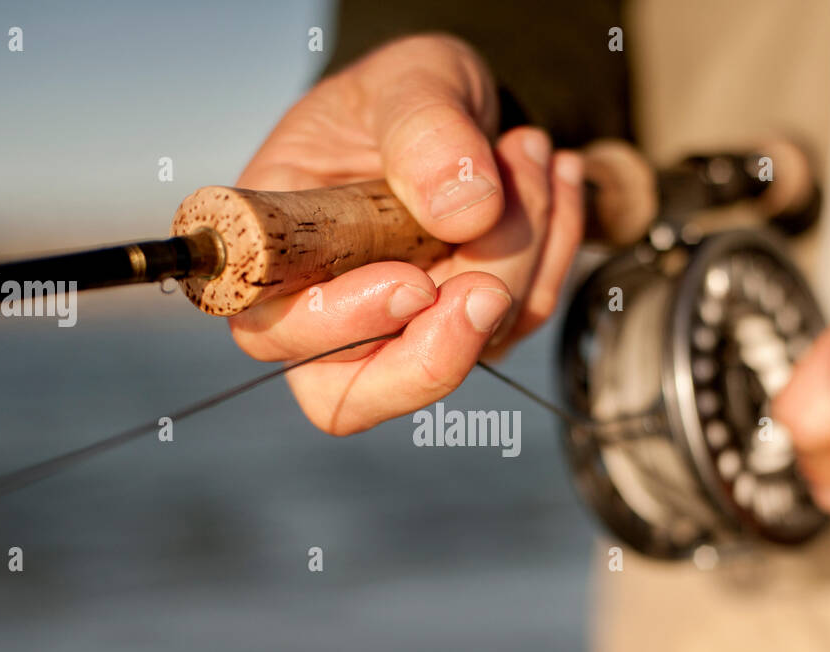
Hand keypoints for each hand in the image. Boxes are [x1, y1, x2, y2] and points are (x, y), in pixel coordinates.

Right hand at [227, 34, 584, 434]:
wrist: (456, 107)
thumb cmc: (401, 97)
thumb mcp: (408, 78)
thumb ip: (424, 130)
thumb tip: (467, 211)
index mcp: (276, 251)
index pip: (278, 331)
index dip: (342, 325)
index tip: (414, 281)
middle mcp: (326, 313)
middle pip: (361, 395)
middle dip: (443, 344)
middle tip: (495, 263)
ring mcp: (399, 336)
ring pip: (464, 350)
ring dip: (520, 253)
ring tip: (523, 151)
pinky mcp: (467, 335)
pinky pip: (524, 318)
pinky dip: (552, 248)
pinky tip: (549, 178)